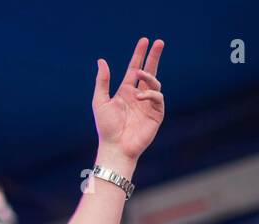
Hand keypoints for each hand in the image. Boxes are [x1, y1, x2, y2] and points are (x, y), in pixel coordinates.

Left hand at [92, 38, 164, 168]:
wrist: (116, 148)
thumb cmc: (106, 128)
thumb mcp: (100, 101)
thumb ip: (102, 82)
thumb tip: (101, 60)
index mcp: (125, 92)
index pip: (134, 69)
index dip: (139, 55)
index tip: (144, 41)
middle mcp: (138, 96)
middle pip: (149, 71)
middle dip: (153, 57)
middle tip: (158, 42)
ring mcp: (148, 104)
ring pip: (154, 83)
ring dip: (148, 76)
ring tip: (139, 73)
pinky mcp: (156, 114)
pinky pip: (158, 98)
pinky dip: (150, 94)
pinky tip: (140, 96)